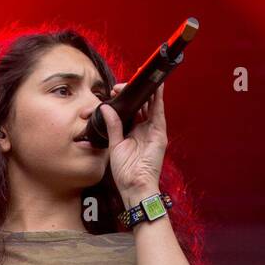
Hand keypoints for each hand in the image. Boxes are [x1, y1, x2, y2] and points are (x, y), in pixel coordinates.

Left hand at [99, 80, 167, 194]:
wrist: (135, 186)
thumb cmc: (125, 172)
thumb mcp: (115, 145)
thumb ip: (112, 126)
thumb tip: (105, 109)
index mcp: (133, 133)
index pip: (130, 111)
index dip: (124, 100)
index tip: (113, 93)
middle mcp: (144, 130)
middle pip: (141, 106)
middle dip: (133, 94)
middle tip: (122, 85)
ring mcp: (153, 130)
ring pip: (151, 105)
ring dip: (145, 92)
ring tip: (140, 78)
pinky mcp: (159, 133)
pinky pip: (159, 112)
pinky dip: (158, 98)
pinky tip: (156, 86)